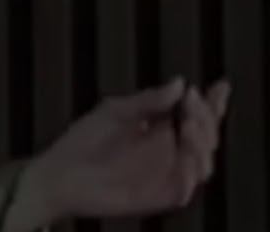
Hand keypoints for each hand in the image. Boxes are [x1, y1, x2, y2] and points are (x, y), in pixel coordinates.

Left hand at [6, 77, 230, 229]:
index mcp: (161, 128)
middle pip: (206, 137)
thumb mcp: (114, 111)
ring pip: (203, 163)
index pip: (196, 115)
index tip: (219, 86)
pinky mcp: (159, 196)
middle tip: (193, 103)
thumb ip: (147, 100)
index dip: (212, 103)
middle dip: (206, 118)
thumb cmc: (82, 142)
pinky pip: (185, 189)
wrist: (61, 173)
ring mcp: (166, 174)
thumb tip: (178, 84)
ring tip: (189, 124)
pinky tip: (186, 156)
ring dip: (203, 143)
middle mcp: (168, 151)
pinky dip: (191, 173)